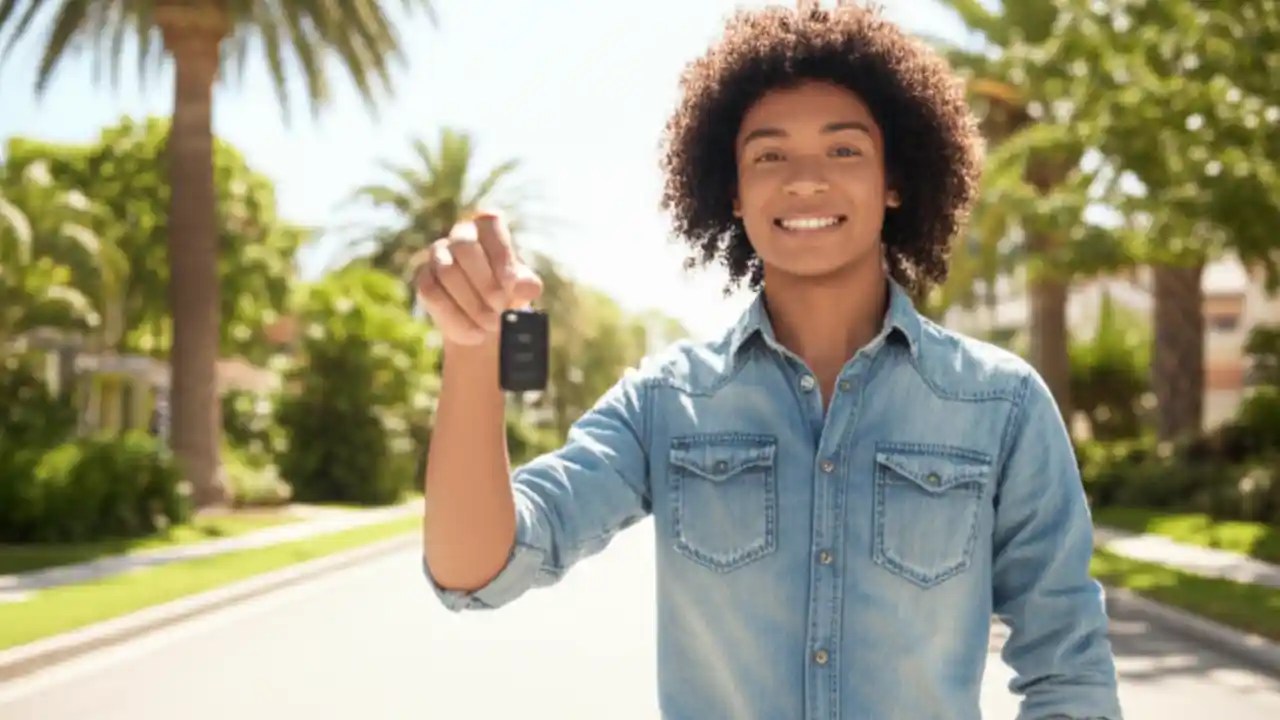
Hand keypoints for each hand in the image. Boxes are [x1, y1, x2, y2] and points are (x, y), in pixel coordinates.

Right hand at [414, 212, 543, 345]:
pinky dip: (456, 318)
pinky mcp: (424, 279)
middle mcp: (460, 235)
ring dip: (471, 303)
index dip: (499, 252)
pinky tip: (475, 334)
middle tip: (501, 308)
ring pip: (446, 272)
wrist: (485, 322)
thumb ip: (527, 285)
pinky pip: (432, 294)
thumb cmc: (508, 295)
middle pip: (464, 246)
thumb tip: (527, 287)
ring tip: (491, 325)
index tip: (510, 283)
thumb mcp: (522, 290)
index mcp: (487, 228)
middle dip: (484, 282)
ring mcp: (438, 255)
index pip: (489, 222)